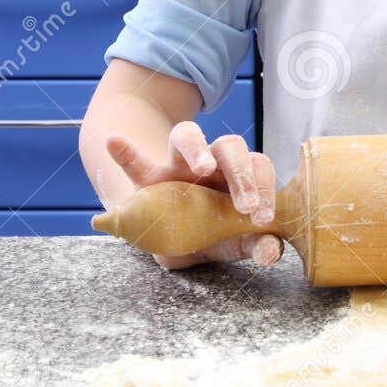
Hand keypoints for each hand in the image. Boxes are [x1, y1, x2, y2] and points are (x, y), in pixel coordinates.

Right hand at [106, 121, 279, 270]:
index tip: (263, 218)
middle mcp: (210, 163)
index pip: (257, 165)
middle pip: (229, 146)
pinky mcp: (147, 178)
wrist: (171, 234)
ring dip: (197, 148)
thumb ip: (254, 245)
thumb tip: (272, 250)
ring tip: (202, 167)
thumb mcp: (232, 243)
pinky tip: (114, 142)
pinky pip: (135, 162)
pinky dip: (126, 153)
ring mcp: (177, 166)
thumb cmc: (209, 232)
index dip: (265, 187)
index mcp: (237, 175)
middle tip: (245, 205)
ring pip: (188, 135)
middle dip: (241, 172)